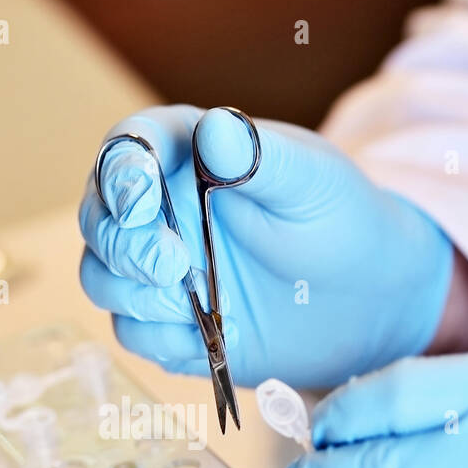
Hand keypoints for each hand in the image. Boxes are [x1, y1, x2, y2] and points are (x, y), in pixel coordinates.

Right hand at [78, 105, 453, 387]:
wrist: (368, 300)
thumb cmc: (340, 222)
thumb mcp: (309, 182)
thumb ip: (257, 158)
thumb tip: (214, 129)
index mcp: (186, 155)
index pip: (126, 149)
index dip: (119, 174)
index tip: (139, 205)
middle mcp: (160, 211)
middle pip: (99, 221)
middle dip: (125, 247)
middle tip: (174, 266)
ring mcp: (158, 270)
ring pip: (101, 279)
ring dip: (134, 294)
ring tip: (193, 301)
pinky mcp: (168, 324)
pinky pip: (133, 333)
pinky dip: (163, 339)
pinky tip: (214, 336)